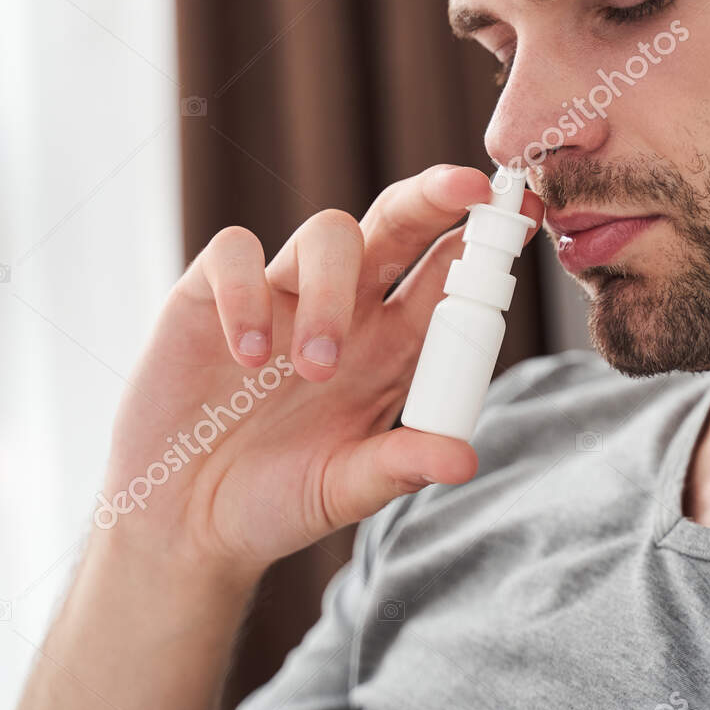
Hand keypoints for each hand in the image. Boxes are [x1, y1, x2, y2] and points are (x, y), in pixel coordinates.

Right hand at [98, 164, 542, 576]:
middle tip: (465, 188)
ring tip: (316, 370)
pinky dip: (245, 294)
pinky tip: (246, 356)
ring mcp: (279, 295)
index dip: (486, 240)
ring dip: (332, 292)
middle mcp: (345, 307)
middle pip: (398, 223)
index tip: (525, 214)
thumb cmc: (276, 500)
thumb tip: (464, 458)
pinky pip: (235, 253)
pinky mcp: (209, 295)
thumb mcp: (345, 489)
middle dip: (434, 197)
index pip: (448, 274)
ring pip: (327, 233)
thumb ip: (399, 467)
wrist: (184, 522)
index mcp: (393, 346)